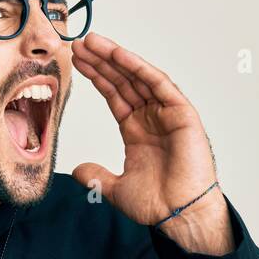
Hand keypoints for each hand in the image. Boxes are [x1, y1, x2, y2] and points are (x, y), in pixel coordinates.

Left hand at [70, 32, 230, 247]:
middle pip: (123, 81)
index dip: (96, 77)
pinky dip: (139, 67)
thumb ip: (96, 175)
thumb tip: (77, 171)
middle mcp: (152, 118)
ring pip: (138, 77)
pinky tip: (118, 55)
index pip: (114, 95)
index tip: (77, 61)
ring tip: (92, 43)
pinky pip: (159, 84)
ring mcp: (167, 114)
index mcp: (137, 131)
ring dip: (115, 58)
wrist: (180, 215)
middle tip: (79, 43)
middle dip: (101, 62)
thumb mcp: (115, 188)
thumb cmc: (158, 204)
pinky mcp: (182, 114)